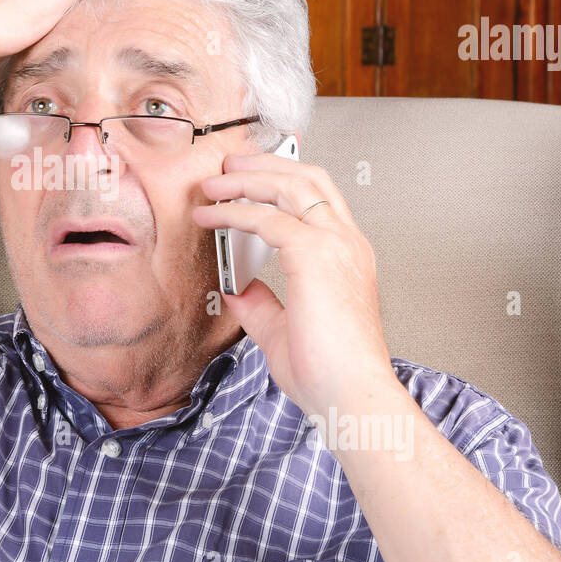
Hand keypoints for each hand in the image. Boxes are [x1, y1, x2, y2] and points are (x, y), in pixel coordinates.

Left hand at [191, 153, 396, 415]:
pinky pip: (265, 217)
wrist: (350, 396)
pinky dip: (233, 211)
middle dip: (264, 165)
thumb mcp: (281, 330)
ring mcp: (334, 244)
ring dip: (245, 179)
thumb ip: (260, 303)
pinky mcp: (313, 254)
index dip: (285, 179)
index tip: (252, 177)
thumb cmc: (329, 374)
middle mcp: (346, 243)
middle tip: (229, 166)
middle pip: (307, 178)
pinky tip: (210, 216)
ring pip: (288, 185)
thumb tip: (236, 287)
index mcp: (348, 257)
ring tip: (214, 182)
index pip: (319, 199)